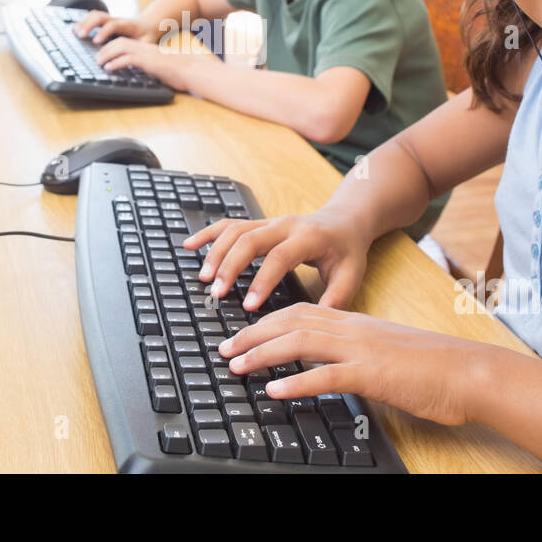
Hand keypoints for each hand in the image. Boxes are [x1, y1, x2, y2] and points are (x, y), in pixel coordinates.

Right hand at [73, 11, 155, 45]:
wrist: (148, 25)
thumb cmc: (147, 37)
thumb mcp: (148, 43)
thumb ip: (143, 50)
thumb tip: (140, 59)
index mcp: (127, 25)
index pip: (113, 25)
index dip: (104, 32)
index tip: (96, 41)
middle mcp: (116, 20)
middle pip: (101, 16)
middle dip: (89, 24)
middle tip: (81, 35)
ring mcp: (110, 19)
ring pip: (95, 15)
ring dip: (84, 22)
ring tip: (76, 33)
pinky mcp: (105, 22)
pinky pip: (92, 18)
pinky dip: (83, 22)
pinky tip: (74, 30)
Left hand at [93, 36, 192, 90]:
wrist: (192, 70)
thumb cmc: (179, 71)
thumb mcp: (159, 67)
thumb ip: (148, 67)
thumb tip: (138, 73)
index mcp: (146, 48)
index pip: (125, 42)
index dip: (111, 46)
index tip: (102, 54)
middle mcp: (145, 48)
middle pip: (119, 42)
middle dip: (105, 49)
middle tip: (96, 58)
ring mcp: (147, 54)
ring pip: (121, 47)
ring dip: (107, 54)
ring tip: (99, 63)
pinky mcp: (149, 62)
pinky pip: (128, 59)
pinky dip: (116, 63)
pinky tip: (109, 68)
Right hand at [183, 210, 369, 309]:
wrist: (344, 221)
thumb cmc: (347, 251)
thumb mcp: (351, 274)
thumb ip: (336, 297)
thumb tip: (318, 319)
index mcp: (308, 237)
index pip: (279, 256)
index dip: (262, 281)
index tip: (248, 306)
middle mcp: (285, 225)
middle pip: (249, 239)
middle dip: (230, 266)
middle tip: (216, 292)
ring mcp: (270, 221)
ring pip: (236, 230)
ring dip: (216, 252)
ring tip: (203, 278)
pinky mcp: (259, 224)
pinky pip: (229, 224)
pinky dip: (208, 234)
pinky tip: (189, 245)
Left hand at [217, 302, 484, 425]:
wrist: (469, 371)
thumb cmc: (432, 367)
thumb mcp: (384, 353)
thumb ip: (354, 354)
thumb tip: (328, 366)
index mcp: (355, 322)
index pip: (300, 312)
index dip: (266, 321)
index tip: (241, 334)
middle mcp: (353, 329)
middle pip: (291, 320)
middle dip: (252, 333)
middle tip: (224, 348)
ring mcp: (362, 349)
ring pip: (301, 342)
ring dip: (263, 353)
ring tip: (236, 365)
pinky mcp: (373, 374)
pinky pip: (327, 375)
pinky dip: (296, 382)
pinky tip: (274, 391)